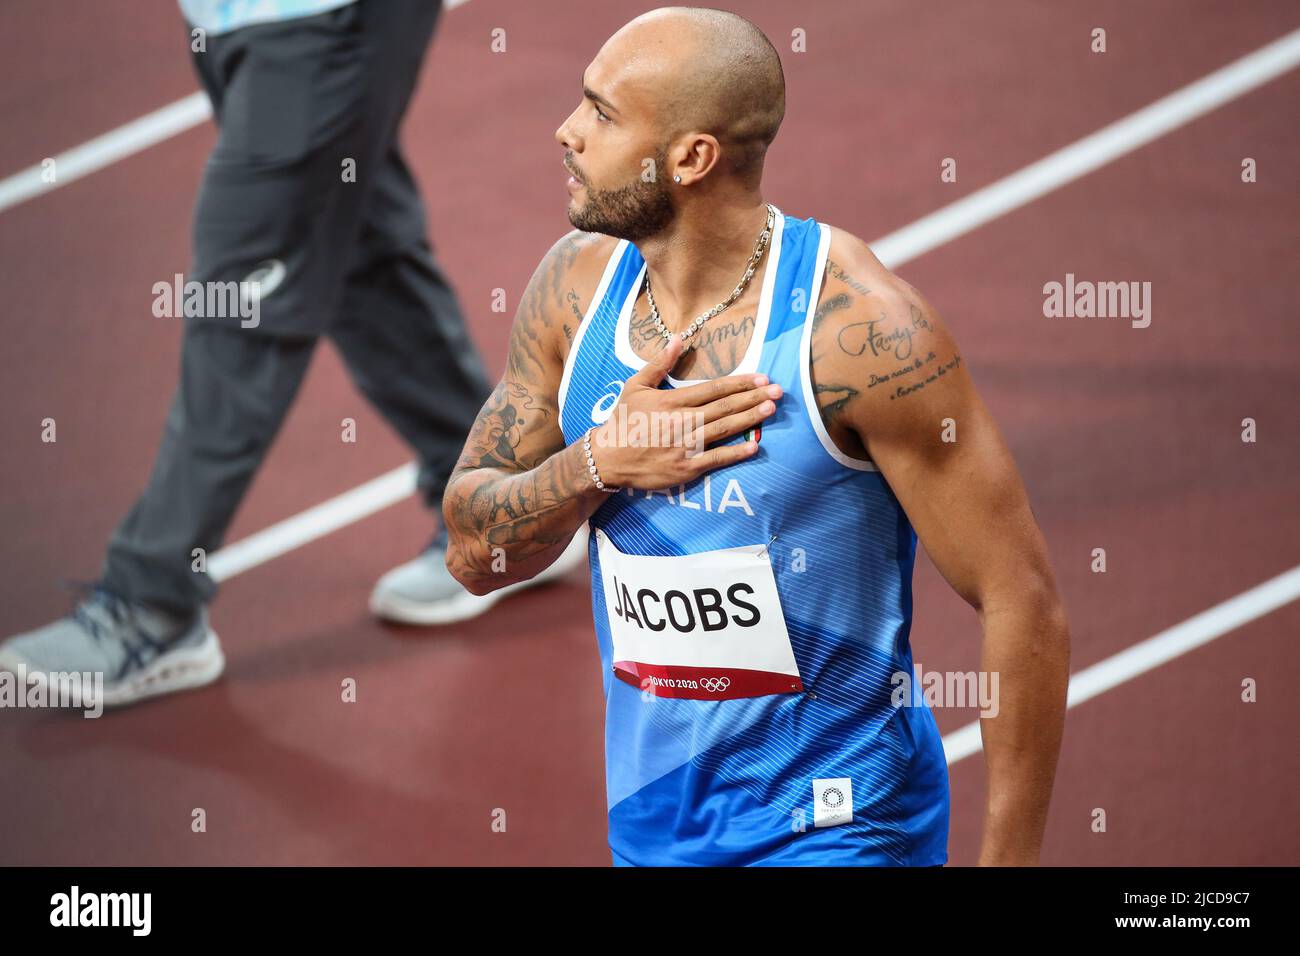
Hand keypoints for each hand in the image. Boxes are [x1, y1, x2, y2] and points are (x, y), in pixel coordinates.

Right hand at [591, 332, 780, 490]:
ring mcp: (684, 446)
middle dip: (753, 398)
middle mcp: (681, 421)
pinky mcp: (685, 468)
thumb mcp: (635, 385)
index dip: (739, 383)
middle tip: (779, 391)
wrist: (607, 458)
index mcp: (672, 401)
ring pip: (724, 430)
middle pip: (724, 407)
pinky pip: (715, 460)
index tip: (761, 378)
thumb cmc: (622, 420)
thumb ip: (659, 363)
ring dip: (750, 419)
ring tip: (771, 409)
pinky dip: (735, 453)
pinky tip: (754, 446)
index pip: (713, 389)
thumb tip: (678, 338)